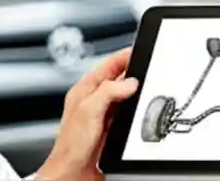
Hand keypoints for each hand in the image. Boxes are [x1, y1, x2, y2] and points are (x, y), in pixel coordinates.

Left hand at [36, 47, 139, 180]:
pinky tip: (140, 112)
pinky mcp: (113, 130)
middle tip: (149, 69)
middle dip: (134, 74)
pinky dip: (136, 111)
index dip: (124, 56)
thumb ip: (108, 91)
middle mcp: (94, 101)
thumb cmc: (71, 146)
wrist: (73, 175)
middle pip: (119, 79)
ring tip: (147, 88)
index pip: (108, 65)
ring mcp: (104, 116)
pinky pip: (128, 114)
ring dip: (135, 94)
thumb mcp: (88, 111)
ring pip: (125, 97)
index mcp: (84, 90)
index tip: (141, 51)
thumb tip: (130, 82)